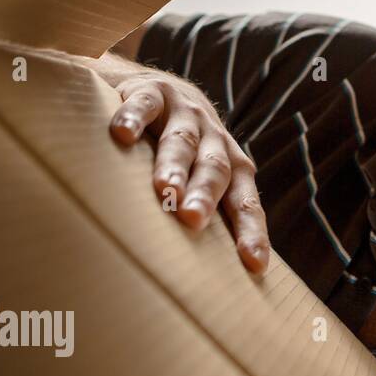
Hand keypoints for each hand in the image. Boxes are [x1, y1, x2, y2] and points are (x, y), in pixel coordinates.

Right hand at [101, 57, 270, 273]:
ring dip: (174, 164)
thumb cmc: (183, 154)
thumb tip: (203, 286)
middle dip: (204, 195)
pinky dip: (134, 117)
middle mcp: (214, 140)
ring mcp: (185, 114)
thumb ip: (204, 218)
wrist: (163, 89)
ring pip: (182, 140)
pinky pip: (144, 104)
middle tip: (192, 219)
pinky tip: (121, 133)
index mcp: (232, 168)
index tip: (254, 265)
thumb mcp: (198, 181)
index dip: (252, 232)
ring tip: (163, 188)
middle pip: (214, 170)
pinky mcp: (152, 91)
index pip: (245, 203)